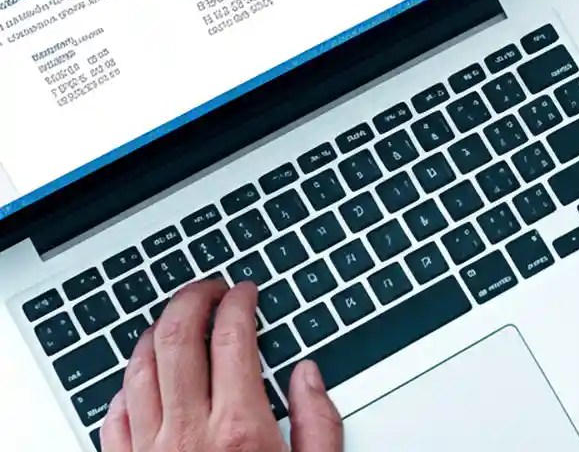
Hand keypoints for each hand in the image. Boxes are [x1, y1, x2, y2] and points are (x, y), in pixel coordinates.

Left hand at [101, 280, 343, 451]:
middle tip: (210, 289)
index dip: (238, 302)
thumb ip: (320, 424)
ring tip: (173, 321)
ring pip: (139, 370)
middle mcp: (189, 434)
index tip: (246, 291)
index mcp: (241, 430)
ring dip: (154, 333)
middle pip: (177, 339)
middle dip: (192, 300)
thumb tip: (309, 376)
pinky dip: (125, 386)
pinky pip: (113, 416)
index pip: (232, 337)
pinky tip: (140, 380)